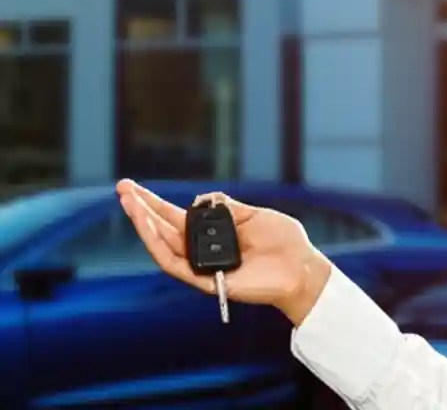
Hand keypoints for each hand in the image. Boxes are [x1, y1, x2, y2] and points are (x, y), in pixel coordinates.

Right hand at [117, 178, 332, 325]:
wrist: (301, 268)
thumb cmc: (283, 242)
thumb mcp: (255, 215)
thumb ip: (227, 208)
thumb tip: (201, 198)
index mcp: (213, 233)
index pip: (175, 216)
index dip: (153, 203)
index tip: (132, 188)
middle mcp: (202, 250)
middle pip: (162, 229)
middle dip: (140, 210)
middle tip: (122, 189)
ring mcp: (201, 266)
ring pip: (162, 246)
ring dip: (144, 225)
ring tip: (130, 204)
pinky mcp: (205, 281)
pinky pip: (175, 264)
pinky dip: (159, 247)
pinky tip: (148, 228)